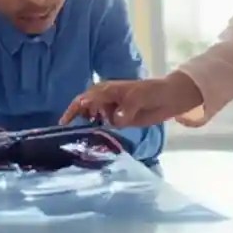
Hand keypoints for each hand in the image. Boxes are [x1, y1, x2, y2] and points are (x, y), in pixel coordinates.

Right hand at [60, 73, 203, 127]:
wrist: (169, 99)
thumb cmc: (152, 92)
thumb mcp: (140, 97)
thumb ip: (127, 108)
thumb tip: (115, 120)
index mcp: (106, 90)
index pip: (85, 99)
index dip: (74, 110)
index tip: (64, 123)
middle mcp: (104, 100)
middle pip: (85, 109)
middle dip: (75, 120)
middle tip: (67, 137)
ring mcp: (111, 110)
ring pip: (93, 119)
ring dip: (86, 127)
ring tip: (79, 141)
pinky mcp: (118, 120)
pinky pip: (104, 126)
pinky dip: (98, 132)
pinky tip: (95, 141)